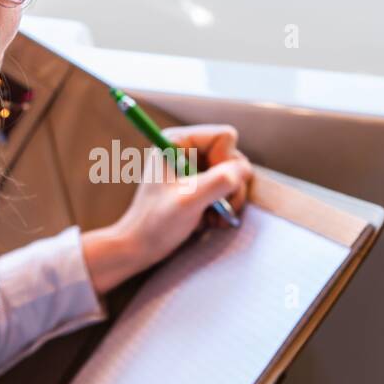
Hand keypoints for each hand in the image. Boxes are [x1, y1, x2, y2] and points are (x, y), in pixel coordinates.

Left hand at [81, 124, 252, 294]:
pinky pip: (227, 186)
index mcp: (177, 140)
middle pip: (232, 155)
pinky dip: (223, 205)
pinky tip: (209, 220)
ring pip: (233, 173)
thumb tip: (244, 169)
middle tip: (217, 208)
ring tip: (212, 217)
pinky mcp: (197, 182)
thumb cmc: (155, 224)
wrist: (139, 247)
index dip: (226, 162)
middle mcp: (186, 148)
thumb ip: (217, 182)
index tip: (209, 186)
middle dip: (230, 185)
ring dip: (228, 198)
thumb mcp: (188, 202)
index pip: (225, 137)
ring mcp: (193, 165)